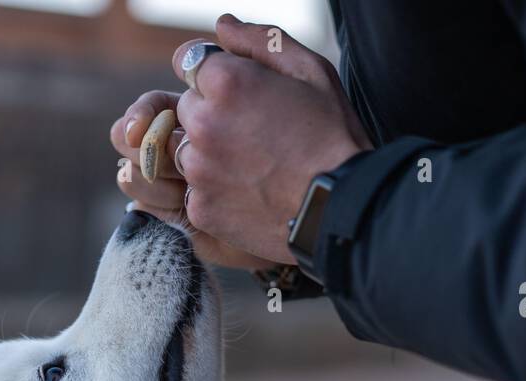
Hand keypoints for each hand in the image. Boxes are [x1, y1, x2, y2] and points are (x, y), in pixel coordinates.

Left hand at [112, 15, 370, 266]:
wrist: (340, 209)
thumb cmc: (333, 136)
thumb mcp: (311, 72)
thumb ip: (261, 40)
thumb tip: (223, 26)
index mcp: (226, 82)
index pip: (188, 62)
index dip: (215, 76)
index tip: (240, 94)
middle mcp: (203, 123)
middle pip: (186, 108)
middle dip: (211, 115)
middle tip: (255, 134)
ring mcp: (197, 170)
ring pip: (185, 151)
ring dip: (208, 154)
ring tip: (253, 165)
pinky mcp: (199, 208)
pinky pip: (194, 191)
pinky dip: (215, 191)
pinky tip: (250, 192)